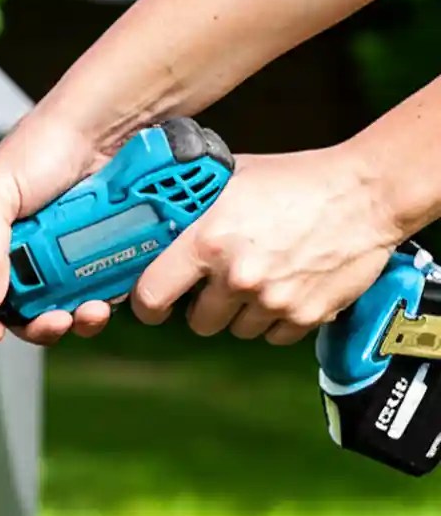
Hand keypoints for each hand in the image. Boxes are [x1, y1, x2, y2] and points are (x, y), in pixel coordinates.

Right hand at [0, 112, 113, 343]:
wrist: (106, 130)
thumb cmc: (43, 143)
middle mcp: (2, 248)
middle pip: (6, 309)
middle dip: (31, 323)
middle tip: (50, 321)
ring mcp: (43, 256)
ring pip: (48, 308)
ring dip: (66, 318)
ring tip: (84, 310)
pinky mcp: (79, 258)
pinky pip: (82, 295)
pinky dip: (92, 304)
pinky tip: (101, 297)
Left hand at [132, 147, 403, 343]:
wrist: (367, 193)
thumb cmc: (298, 180)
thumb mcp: (231, 179)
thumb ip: (191, 207)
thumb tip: (155, 218)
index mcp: (207, 243)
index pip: (152, 296)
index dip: (147, 305)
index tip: (152, 304)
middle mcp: (237, 277)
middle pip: (198, 322)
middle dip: (203, 307)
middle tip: (217, 284)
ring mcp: (273, 301)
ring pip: (237, 331)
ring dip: (242, 313)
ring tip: (260, 278)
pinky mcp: (305, 316)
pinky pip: (275, 336)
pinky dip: (277, 319)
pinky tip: (287, 286)